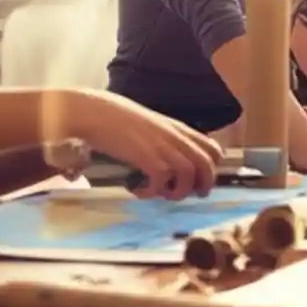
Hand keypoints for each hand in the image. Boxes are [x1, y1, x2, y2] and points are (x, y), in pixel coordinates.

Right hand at [66, 90, 222, 200]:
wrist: (94, 111)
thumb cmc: (117, 118)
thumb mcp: (150, 125)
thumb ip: (164, 139)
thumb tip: (170, 160)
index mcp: (178, 129)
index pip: (212, 148)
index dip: (212, 167)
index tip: (200, 179)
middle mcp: (175, 137)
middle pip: (206, 164)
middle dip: (203, 185)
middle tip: (190, 195)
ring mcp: (162, 146)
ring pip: (189, 174)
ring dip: (178, 192)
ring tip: (162, 195)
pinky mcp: (147, 157)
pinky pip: (162, 181)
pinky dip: (153, 192)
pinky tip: (139, 191)